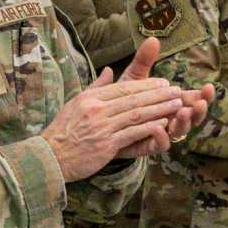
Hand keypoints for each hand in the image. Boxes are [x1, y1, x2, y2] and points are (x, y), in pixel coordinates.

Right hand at [44, 40, 189, 178]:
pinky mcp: (106, 144)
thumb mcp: (76, 103)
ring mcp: (101, 127)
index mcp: (90, 98)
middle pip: (134, 99)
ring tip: (176, 105)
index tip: (163, 83)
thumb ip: (96, 87)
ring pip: (136, 114)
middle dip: (158, 94)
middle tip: (177, 91)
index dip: (146, 85)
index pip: (123, 88)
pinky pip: (132, 133)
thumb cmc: (63, 131)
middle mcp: (96, 109)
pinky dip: (149, 127)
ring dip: (159, 109)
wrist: (50, 157)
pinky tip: (164, 124)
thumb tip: (109, 71)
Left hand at [116, 36, 213, 151]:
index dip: (202, 95)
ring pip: (179, 132)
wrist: (100, 123)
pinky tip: (158, 126)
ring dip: (184, 123)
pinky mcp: (147, 146)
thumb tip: (153, 38)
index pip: (192, 99)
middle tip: (201, 102)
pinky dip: (161, 137)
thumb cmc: (122, 99)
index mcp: (170, 102)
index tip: (209, 87)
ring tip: (183, 112)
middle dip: (199, 111)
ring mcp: (160, 133)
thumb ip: (143, 61)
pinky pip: (160, 145)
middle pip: (192, 118)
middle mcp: (169, 119)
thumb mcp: (133, 78)